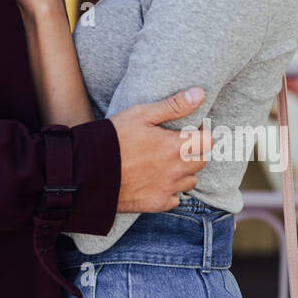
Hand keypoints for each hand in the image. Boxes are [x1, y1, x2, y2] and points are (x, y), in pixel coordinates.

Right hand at [110, 87, 210, 212]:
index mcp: (176, 147)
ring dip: (185, 172)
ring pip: (191, 181)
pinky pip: (175, 198)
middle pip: (202, 161)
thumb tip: (199, 94)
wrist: (88, 171)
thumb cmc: (114, 138)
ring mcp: (168, 189)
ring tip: (166, 162)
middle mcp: (177, 170)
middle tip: (176, 144)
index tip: (190, 130)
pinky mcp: (157, 203)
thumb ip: (173, 105)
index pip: (209, 141)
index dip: (202, 133)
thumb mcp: (141, 114)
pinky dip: (171, 190)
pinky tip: (156, 180)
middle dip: (195, 151)